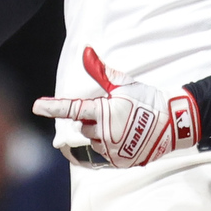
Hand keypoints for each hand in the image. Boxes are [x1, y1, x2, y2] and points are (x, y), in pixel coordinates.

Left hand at [32, 46, 198, 167]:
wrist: (174, 123)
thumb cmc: (147, 99)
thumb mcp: (124, 84)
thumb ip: (100, 71)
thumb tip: (85, 50)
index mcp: (104, 111)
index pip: (72, 108)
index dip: (53, 107)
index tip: (36, 106)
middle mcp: (105, 132)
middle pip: (83, 127)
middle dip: (91, 121)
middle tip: (112, 112)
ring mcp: (112, 149)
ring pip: (93, 141)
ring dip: (101, 134)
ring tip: (123, 126)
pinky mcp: (120, 161)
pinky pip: (104, 153)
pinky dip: (110, 146)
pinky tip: (126, 137)